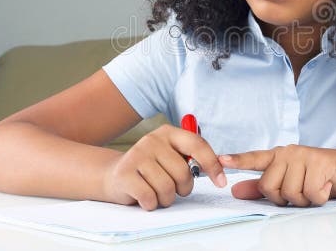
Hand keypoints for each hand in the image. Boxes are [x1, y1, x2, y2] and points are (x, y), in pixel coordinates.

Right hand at [102, 124, 225, 210]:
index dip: (212, 164)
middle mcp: (152, 139)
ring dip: (165, 199)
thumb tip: (222, 167)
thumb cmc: (150, 169)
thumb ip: (192, 157)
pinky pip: (150, 197)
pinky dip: (151, 204)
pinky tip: (145, 198)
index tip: (221, 182)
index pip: (197, 145)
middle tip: (173, 189)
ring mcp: (137, 155)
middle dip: (183, 188)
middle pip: (183, 172)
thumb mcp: (171, 156)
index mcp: (169, 133)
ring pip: (167, 188)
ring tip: (157, 193)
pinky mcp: (125, 173)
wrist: (113, 174)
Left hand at [218, 145, 335, 206]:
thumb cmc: (322, 178)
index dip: (237, 161)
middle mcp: (289, 152)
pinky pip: (310, 193)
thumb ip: (262, 187)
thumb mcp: (291, 184)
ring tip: (317, 187)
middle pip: (269, 187)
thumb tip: (235, 190)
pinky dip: (320, 197)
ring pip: (290, 193)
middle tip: (303, 190)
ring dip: (306, 199)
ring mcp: (304, 155)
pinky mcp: (320, 161)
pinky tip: (328, 185)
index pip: (254, 159)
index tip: (220, 160)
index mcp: (279, 156)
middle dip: (286, 198)